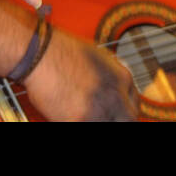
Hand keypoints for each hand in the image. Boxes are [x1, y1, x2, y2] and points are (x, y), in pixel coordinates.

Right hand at [24, 28, 139, 120]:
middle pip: (129, 120)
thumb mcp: (97, 57)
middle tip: (103, 118)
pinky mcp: (79, 121)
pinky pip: (87, 125)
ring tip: (85, 115)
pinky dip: (76, 121)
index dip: (125, 112)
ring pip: (110, 125)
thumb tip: (112, 88)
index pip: (135, 105)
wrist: (40, 53)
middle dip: (118, 121)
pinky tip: (68, 117)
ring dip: (99, 121)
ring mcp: (99, 111)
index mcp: (121, 78)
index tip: (116, 115)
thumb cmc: (62, 50)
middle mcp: (115, 96)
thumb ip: (110, 76)